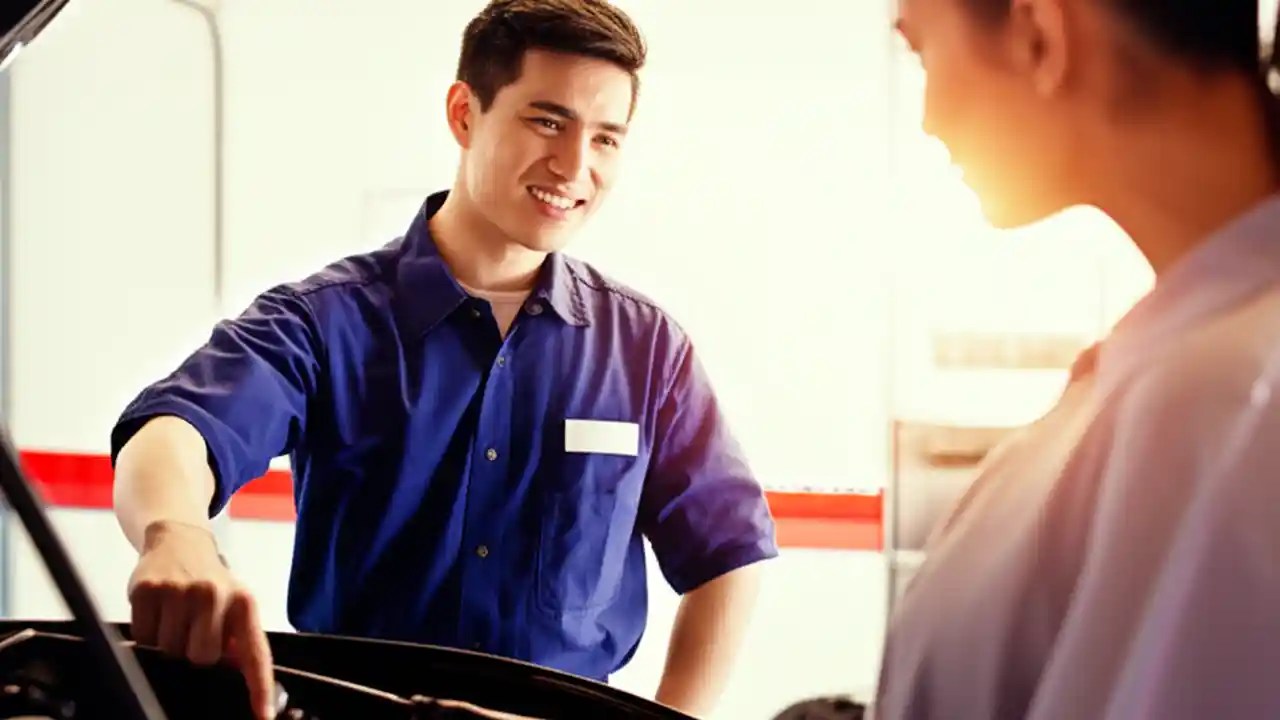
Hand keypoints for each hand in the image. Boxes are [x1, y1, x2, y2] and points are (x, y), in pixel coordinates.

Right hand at [127, 521, 275, 719]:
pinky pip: (143, 637)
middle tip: (193, 628)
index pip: (253, 653)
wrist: (179, 539)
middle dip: (194, 651)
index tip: (263, 716)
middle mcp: (214, 594)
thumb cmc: (209, 582)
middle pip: (201, 658)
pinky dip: (147, 632)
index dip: (259, 688)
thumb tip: (241, 674)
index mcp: (243, 603)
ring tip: (176, 616)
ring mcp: (179, 590)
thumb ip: (238, 639)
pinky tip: (157, 611)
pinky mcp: (147, 589)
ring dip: (169, 642)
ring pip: (169, 651)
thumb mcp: (233, 604)